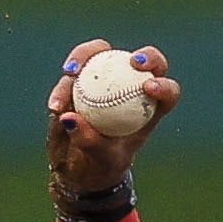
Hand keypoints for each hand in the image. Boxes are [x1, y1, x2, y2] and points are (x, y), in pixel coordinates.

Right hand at [46, 40, 180, 197]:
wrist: (78, 166)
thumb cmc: (102, 165)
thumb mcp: (101, 159)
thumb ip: (90, 141)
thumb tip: (70, 118)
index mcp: (149, 108)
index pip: (167, 91)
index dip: (164, 84)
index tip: (149, 88)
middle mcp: (131, 86)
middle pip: (144, 62)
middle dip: (145, 56)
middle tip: (132, 62)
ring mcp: (105, 78)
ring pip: (100, 56)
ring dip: (84, 59)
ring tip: (70, 75)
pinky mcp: (81, 78)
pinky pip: (72, 75)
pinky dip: (62, 87)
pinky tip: (55, 104)